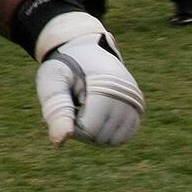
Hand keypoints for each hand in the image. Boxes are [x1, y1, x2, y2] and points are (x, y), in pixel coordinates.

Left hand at [36, 31, 143, 145]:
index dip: (71, 127)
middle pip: (102, 137)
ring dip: (93, 133)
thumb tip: (60, 143)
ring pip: (113, 141)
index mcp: (108, 84)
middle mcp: (128, 95)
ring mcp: (136, 103)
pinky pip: (122, 137)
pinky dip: (105, 132)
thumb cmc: (65, 65)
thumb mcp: (53, 80)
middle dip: (81, 130)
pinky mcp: (138, 110)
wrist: (85, 49)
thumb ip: (56, 110)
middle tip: (72, 106)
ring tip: (83, 109)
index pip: (90, 129)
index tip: (63, 110)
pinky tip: (94, 114)